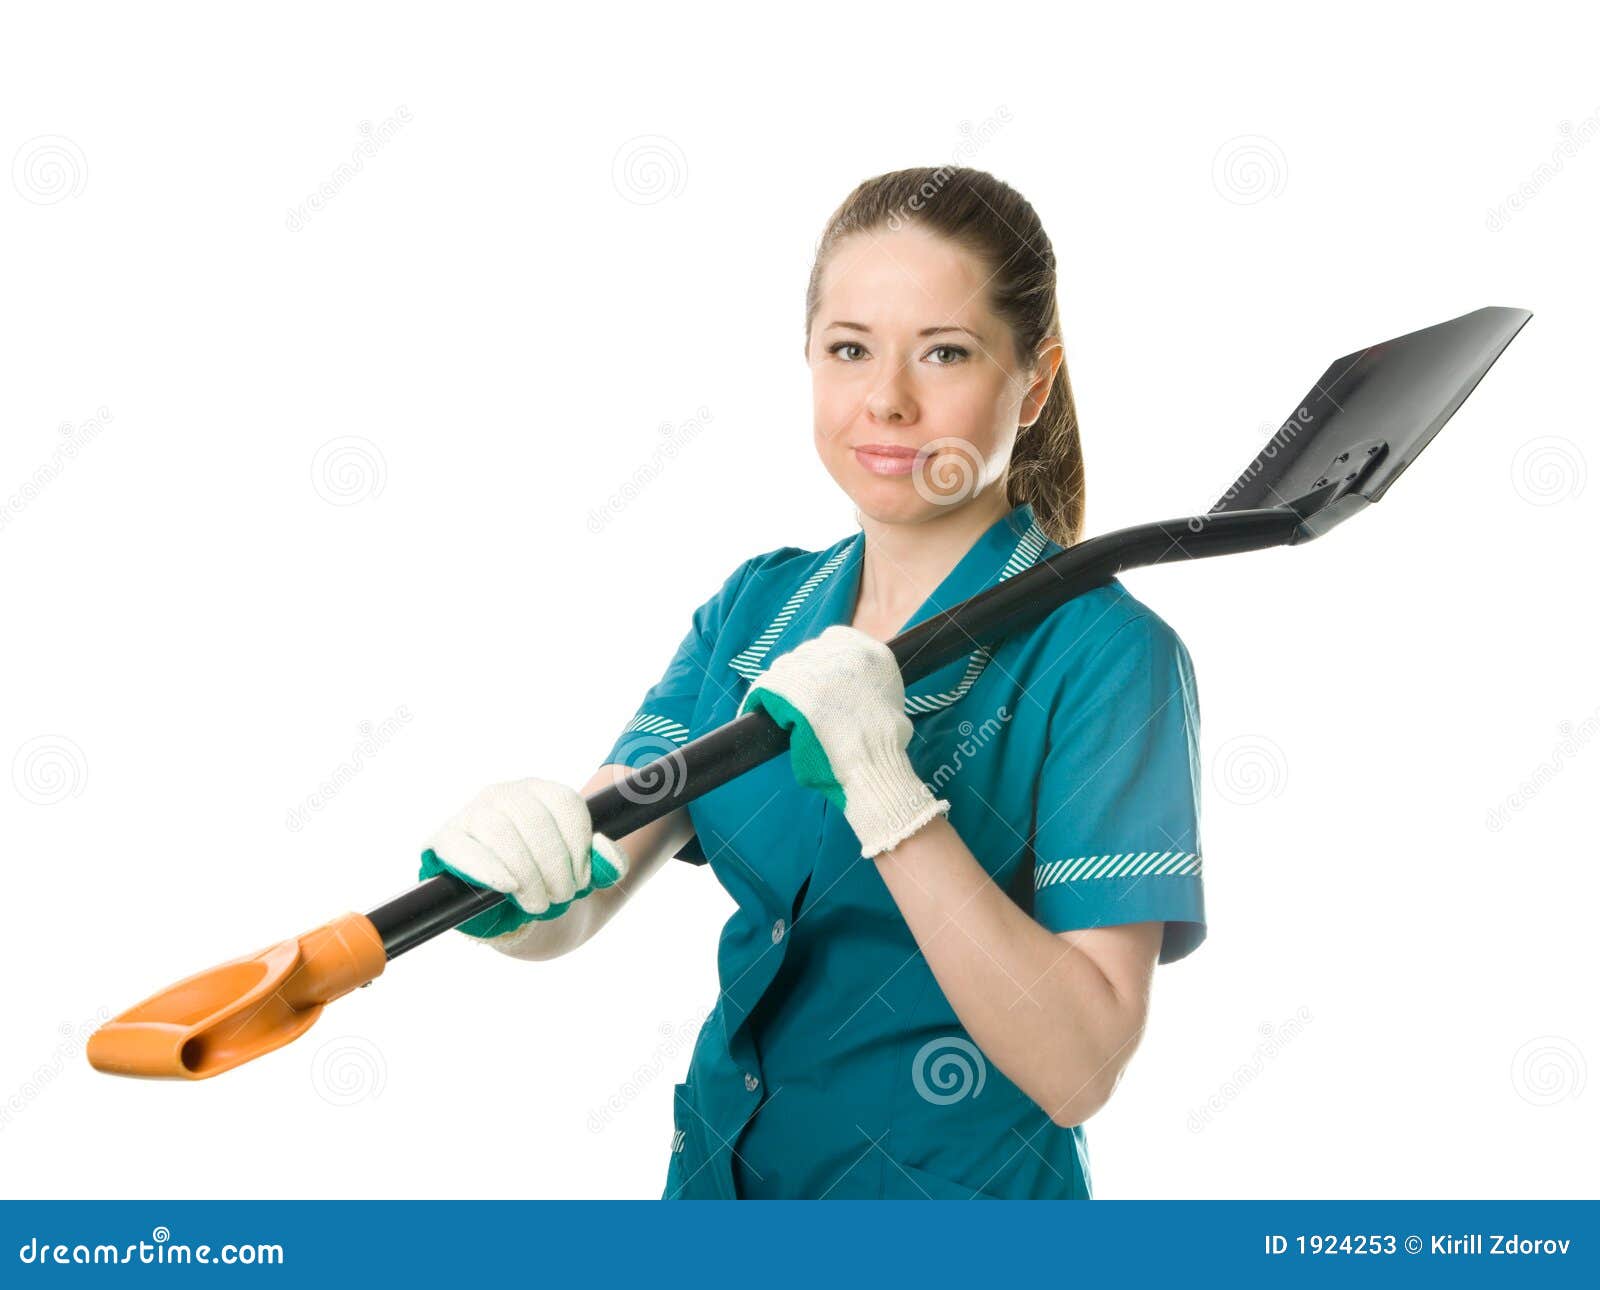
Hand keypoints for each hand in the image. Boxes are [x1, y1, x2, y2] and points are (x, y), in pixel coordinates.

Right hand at [419, 778, 629, 938]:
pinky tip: (507, 885)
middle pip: (535, 820)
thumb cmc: (546, 877)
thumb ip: (605, 860)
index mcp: (540, 792)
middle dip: (554, 866)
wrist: (505, 901)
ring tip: (538, 902)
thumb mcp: (581, 868)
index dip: (578, 845)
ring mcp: (473, 813)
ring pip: (500, 832)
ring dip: (526, 873)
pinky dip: (488, 868)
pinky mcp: (446, 839)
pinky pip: (462, 848)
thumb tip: (606, 854)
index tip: (582, 878)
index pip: (565, 803)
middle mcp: (505, 794)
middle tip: (561, 897)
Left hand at [738, 624, 948, 857]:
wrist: (874, 766)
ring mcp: (818, 670)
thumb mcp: (890, 700)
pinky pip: (764, 686)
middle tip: (796, 700)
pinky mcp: (794, 690)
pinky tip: (754, 711)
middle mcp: (845, 654)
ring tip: (778, 708)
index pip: (833, 638)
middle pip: (805, 653)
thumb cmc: (883, 747)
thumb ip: (867, 682)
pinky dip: (757, 698)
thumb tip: (842, 686)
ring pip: (783, 667)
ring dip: (780, 686)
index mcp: (873, 654)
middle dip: (799, 674)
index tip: (815, 676)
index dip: (820, 659)